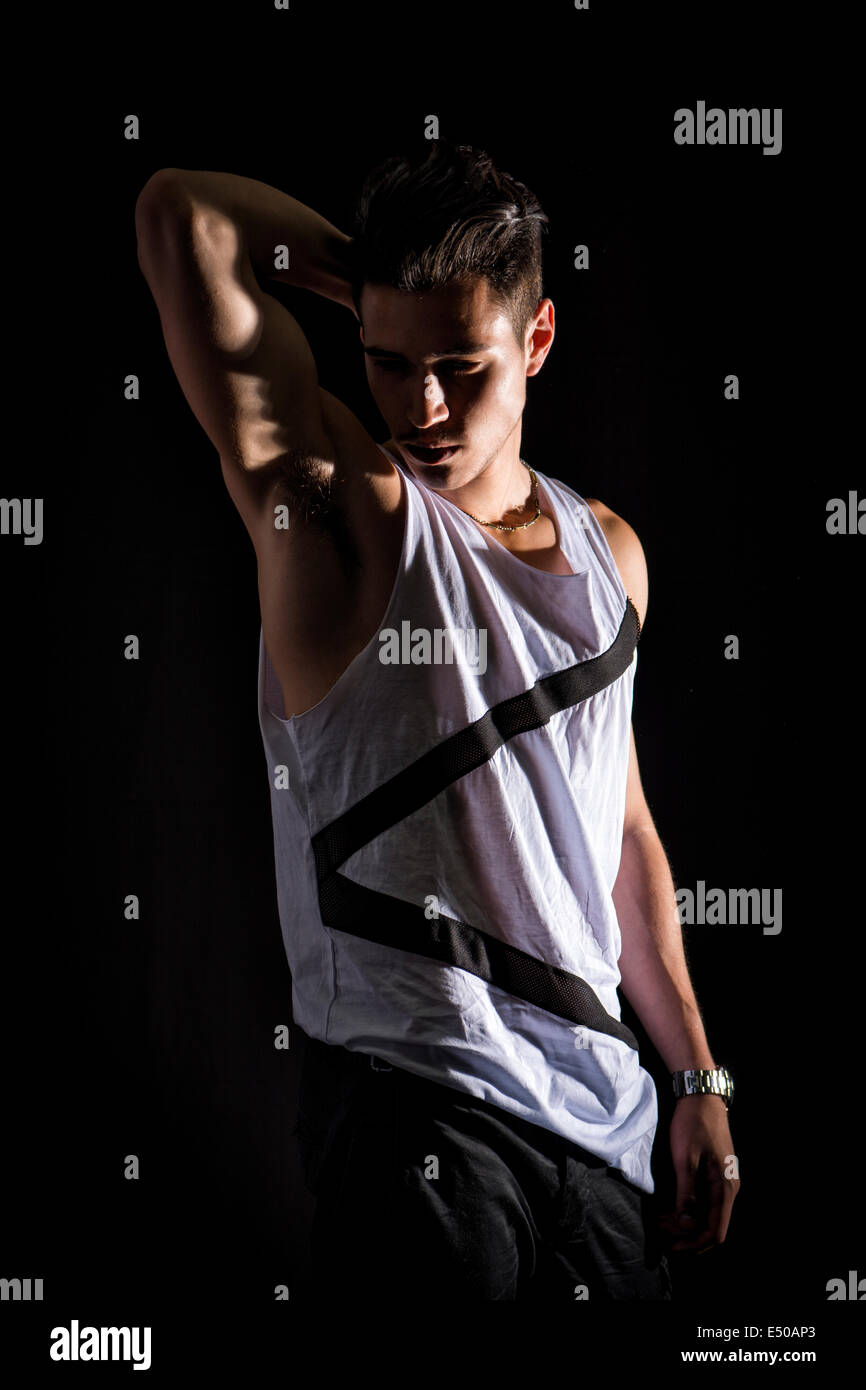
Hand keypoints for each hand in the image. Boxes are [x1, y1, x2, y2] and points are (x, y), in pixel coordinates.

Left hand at [658, 1095, 740, 1253]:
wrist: (701, 1096)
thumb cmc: (693, 1125)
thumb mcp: (685, 1159)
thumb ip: (686, 1194)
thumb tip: (686, 1226)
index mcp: (725, 1188)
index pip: (715, 1232)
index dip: (694, 1244)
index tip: (671, 1245)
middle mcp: (729, 1189)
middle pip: (711, 1226)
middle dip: (686, 1235)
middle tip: (660, 1230)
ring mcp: (723, 1182)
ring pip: (707, 1215)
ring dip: (685, 1223)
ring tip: (661, 1220)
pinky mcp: (715, 1175)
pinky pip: (705, 1202)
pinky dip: (688, 1210)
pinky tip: (670, 1207)